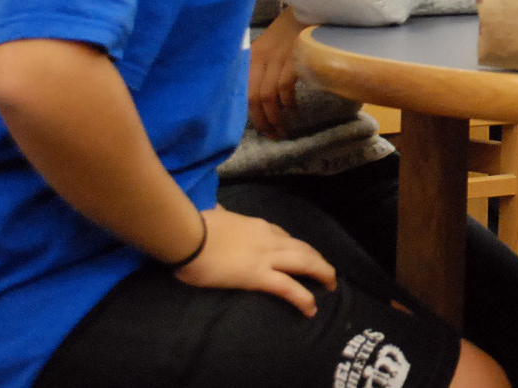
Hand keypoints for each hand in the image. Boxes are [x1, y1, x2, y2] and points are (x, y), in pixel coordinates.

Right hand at [174, 207, 337, 316]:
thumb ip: (219, 214)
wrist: (186, 234)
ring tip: (331, 285)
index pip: (282, 235)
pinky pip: (289, 287)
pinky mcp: (258, 276)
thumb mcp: (212, 216)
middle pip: (302, 247)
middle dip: (318, 259)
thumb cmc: (193, 226)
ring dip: (322, 273)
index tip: (300, 253)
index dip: (295, 245)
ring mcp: (266, 256)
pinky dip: (304, 298)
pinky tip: (312, 308)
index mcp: (256, 225)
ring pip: (305, 263)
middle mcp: (268, 238)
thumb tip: (215, 210)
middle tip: (327, 271)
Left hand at [248, 8, 308, 140]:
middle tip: (273, 134)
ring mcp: (278, 58)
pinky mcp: (294, 58)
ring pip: (268, 96)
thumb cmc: (291, 29)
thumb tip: (261, 97)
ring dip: (275, 117)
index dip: (250, 115)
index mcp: (251, 56)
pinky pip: (284, 87)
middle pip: (253, 98)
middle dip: (262, 121)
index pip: (243, 92)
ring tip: (283, 128)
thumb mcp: (270, 46)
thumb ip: (262, 67)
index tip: (261, 129)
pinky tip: (292, 110)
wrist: (311, 6)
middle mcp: (261, 58)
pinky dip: (287, 102)